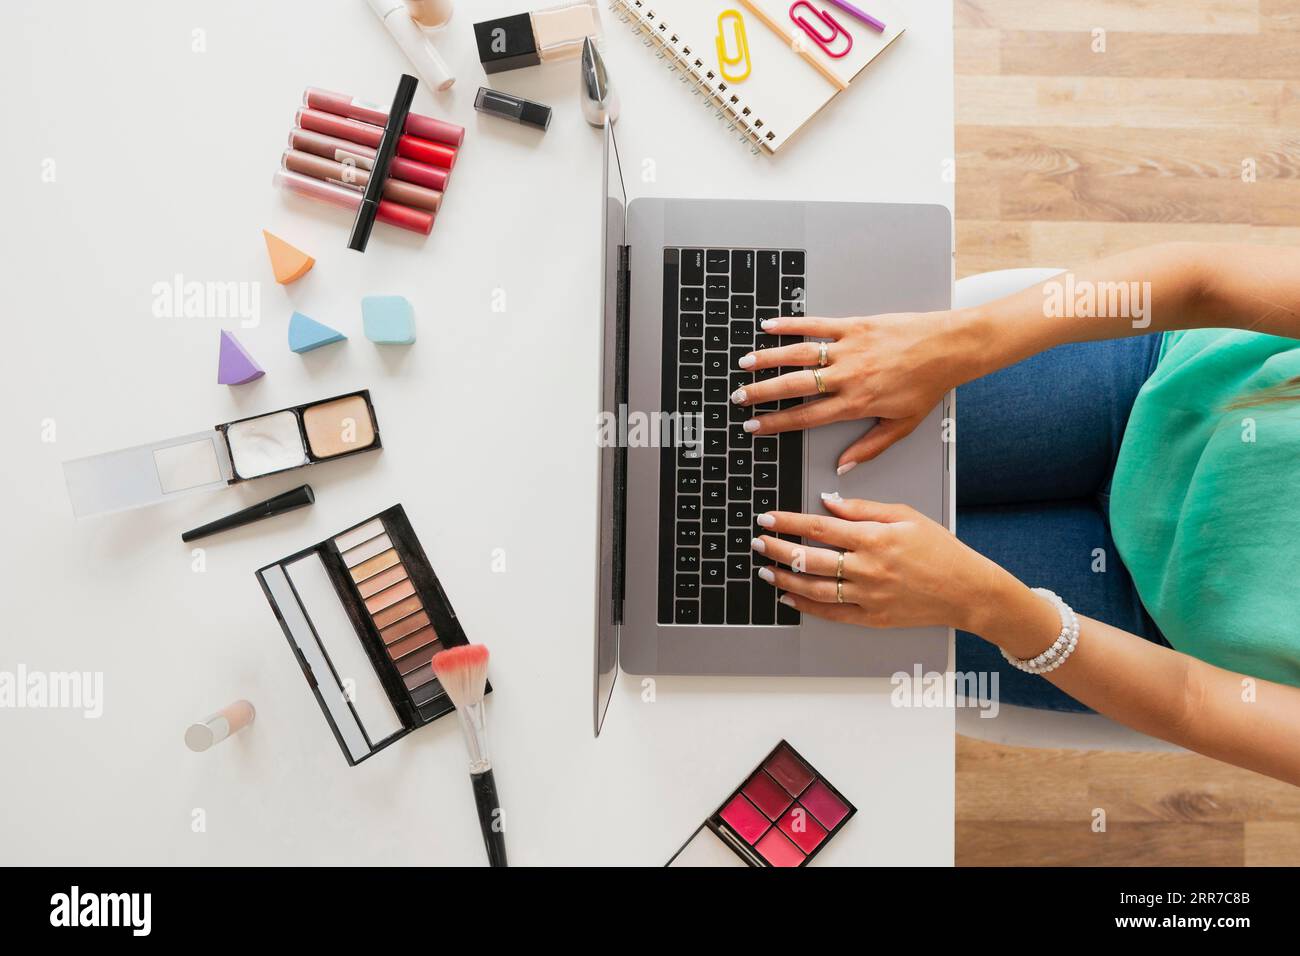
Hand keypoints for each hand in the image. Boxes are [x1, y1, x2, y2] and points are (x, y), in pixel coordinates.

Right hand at [730, 311, 977, 473]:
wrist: (948, 348)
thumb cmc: (928, 385)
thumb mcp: (902, 425)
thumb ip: (869, 447)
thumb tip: (843, 466)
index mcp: (855, 403)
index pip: (805, 417)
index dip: (776, 423)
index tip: (755, 426)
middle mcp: (847, 377)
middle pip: (793, 387)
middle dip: (761, 393)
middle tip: (739, 398)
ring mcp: (848, 349)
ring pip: (799, 355)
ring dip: (768, 359)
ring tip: (745, 364)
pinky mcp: (854, 326)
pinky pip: (816, 325)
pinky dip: (791, 324)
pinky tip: (770, 326)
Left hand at [752, 495, 1011, 633]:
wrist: (966, 590)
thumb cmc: (939, 549)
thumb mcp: (905, 515)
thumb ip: (862, 509)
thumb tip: (827, 500)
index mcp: (875, 538)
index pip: (819, 528)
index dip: (788, 522)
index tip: (766, 518)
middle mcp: (868, 568)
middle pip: (809, 559)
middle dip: (777, 550)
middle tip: (757, 542)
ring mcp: (868, 596)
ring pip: (814, 589)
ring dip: (784, 579)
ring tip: (764, 570)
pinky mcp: (872, 618)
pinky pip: (830, 613)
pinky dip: (805, 606)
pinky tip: (788, 598)